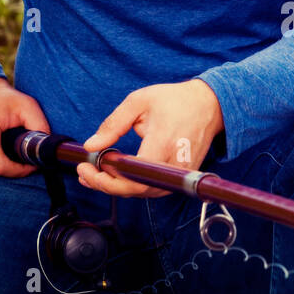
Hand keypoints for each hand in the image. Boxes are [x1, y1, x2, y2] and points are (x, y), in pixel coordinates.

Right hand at [0, 77, 50, 176]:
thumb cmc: (4, 99)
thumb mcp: (27, 106)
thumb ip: (40, 127)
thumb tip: (46, 150)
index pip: (1, 167)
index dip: (20, 170)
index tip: (32, 163)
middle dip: (14, 168)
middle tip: (25, 154)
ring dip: (4, 167)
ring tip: (12, 148)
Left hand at [77, 79, 224, 197]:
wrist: (209, 105)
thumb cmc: (174, 100)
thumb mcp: (139, 101)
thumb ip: (113, 124)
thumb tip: (91, 145)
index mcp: (163, 141)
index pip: (134, 175)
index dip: (107, 179)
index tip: (86, 167)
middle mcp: (174, 163)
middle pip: (137, 189)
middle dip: (106, 185)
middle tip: (84, 173)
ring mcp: (180, 173)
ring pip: (144, 192)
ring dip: (116, 187)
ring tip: (93, 175)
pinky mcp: (181, 177)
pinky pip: (153, 188)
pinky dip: (132, 185)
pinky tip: (114, 176)